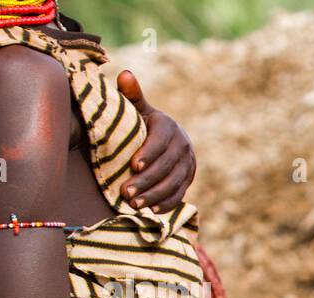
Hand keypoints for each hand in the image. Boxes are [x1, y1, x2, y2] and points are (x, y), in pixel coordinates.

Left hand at [117, 71, 195, 212]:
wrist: (168, 138)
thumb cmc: (144, 123)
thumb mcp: (140, 109)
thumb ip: (132, 95)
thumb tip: (124, 73)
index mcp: (169, 127)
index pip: (161, 141)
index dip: (149, 154)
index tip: (133, 166)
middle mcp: (183, 146)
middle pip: (166, 166)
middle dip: (146, 180)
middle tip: (126, 192)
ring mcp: (188, 165)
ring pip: (173, 183)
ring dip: (154, 195)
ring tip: (134, 204)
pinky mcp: (189, 180)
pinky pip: (180, 193)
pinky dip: (167, 203)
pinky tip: (152, 210)